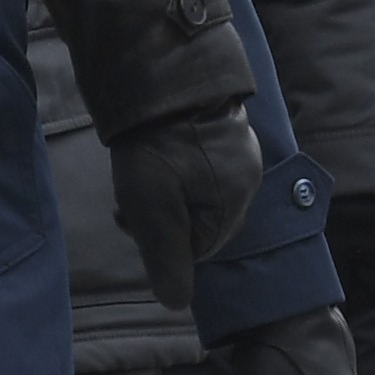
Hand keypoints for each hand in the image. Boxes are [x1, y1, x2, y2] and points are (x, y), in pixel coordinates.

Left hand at [110, 103, 263, 301]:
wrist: (160, 70)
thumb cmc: (155, 145)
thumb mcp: (152, 210)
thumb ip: (166, 260)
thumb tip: (176, 305)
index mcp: (236, 203)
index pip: (197, 249)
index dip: (159, 242)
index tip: (127, 219)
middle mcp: (249, 178)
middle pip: (199, 221)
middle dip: (161, 217)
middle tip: (125, 197)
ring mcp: (242, 150)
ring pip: (196, 193)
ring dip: (163, 192)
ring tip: (137, 170)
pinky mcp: (227, 128)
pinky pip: (201, 165)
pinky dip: (174, 166)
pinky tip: (153, 151)